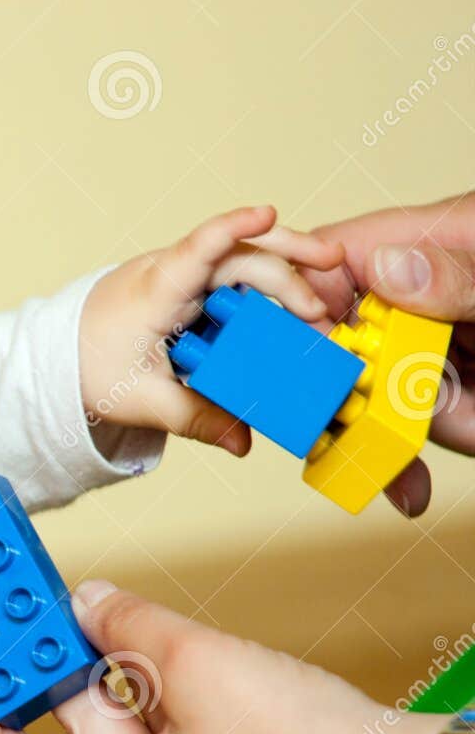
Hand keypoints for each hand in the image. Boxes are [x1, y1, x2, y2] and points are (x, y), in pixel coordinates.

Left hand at [79, 205, 344, 456]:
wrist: (60, 358)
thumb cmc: (92, 366)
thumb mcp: (143, 400)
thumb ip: (196, 419)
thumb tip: (243, 443)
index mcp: (155, 290)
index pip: (197, 249)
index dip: (232, 227)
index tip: (268, 213)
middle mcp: (173, 274)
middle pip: (240, 255)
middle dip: (290, 269)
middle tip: (329, 295)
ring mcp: (184, 279)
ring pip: (244, 264)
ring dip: (286, 281)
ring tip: (323, 309)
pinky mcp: (192, 290)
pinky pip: (236, 283)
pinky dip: (267, 297)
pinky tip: (296, 317)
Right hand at [305, 194, 474, 515]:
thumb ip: (464, 273)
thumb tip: (389, 267)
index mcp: (439, 243)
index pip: (334, 256)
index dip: (289, 293)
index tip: (277, 338)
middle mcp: (426, 300)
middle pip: (331, 336)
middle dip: (318, 386)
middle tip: (316, 422)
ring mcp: (436, 355)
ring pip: (358, 395)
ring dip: (357, 439)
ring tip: (380, 469)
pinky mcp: (451, 405)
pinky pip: (397, 434)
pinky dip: (392, 467)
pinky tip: (402, 490)